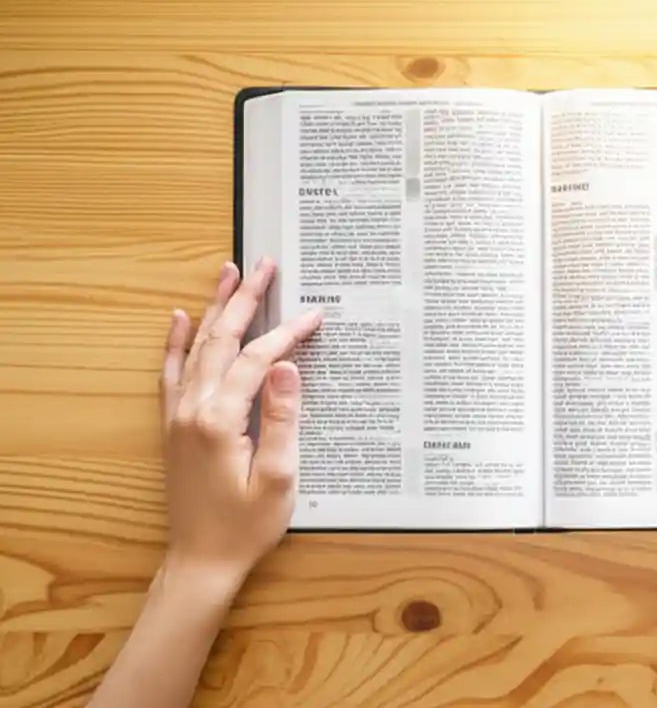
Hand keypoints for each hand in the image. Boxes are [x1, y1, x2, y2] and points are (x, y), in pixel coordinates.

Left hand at [159, 259, 321, 596]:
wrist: (201, 561)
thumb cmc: (246, 526)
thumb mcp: (278, 478)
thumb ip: (282, 419)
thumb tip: (287, 367)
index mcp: (220, 420)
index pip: (259, 361)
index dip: (288, 334)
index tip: (315, 316)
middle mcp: (192, 409)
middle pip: (221, 340)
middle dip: (244, 299)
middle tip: (264, 265)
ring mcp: (178, 415)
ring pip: (196, 348)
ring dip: (213, 308)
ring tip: (229, 273)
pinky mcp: (174, 426)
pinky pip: (171, 372)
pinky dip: (175, 342)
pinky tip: (179, 318)